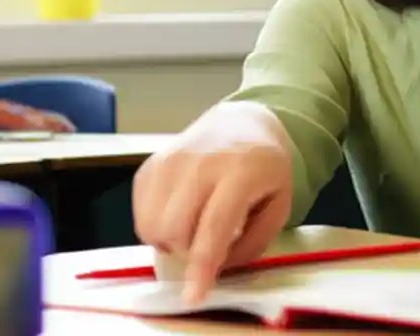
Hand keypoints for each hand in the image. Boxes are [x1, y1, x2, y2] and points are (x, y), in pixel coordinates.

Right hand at [132, 108, 293, 304]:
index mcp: (240, 172)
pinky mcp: (151, 164)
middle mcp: (199, 163)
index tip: (194, 295)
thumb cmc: (265, 170)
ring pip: (152, 223)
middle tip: (207, 242)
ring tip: (192, 227)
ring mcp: (170, 160)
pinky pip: (140, 212)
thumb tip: (216, 269)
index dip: (202, 265)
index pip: (214, 226)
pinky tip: (178, 213)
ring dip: (170, 240)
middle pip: (175, 228)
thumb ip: (253, 243)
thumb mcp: (278, 206)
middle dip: (188, 251)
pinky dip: (155, 225)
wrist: (242, 123)